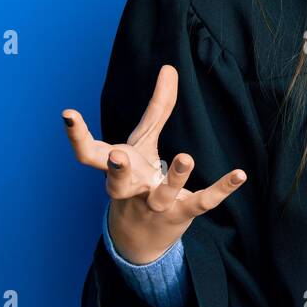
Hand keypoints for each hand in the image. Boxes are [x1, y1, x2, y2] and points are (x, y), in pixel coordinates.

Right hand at [62, 64, 246, 263]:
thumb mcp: (143, 144)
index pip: (88, 154)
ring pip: (162, 194)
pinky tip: (239, 175)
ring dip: (174, 177)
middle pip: (118, 183)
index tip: (68, 114)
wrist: (140, 239)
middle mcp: (129, 190)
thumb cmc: (138, 179)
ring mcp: (154, 205)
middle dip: (117, 171)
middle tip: (118, 156)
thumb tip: (169, 67)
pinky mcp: (181, 214)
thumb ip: (157, 108)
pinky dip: (221, 189)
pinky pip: (202, 202)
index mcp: (115, 170)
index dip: (76, 136)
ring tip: (186, 157)